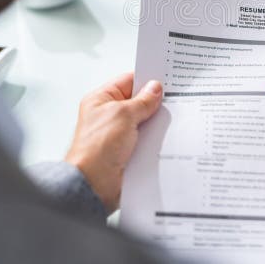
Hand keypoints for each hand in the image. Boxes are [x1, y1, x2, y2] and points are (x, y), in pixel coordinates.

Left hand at [65, 72, 162, 213]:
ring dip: (155, 122)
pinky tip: (165, 137)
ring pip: (144, 121)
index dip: (146, 80)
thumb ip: (142, 101)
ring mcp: (118, 133)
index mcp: (101, 99)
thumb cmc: (96, 148)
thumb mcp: (123, 114)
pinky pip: (145, 138)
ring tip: (168, 120)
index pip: (128, 81)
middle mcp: (108, 115)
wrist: (93, 184)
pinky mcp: (126, 150)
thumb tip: (154, 88)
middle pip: (138, 101)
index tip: (165, 80)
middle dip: (153, 103)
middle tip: (171, 100)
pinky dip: (155, 138)